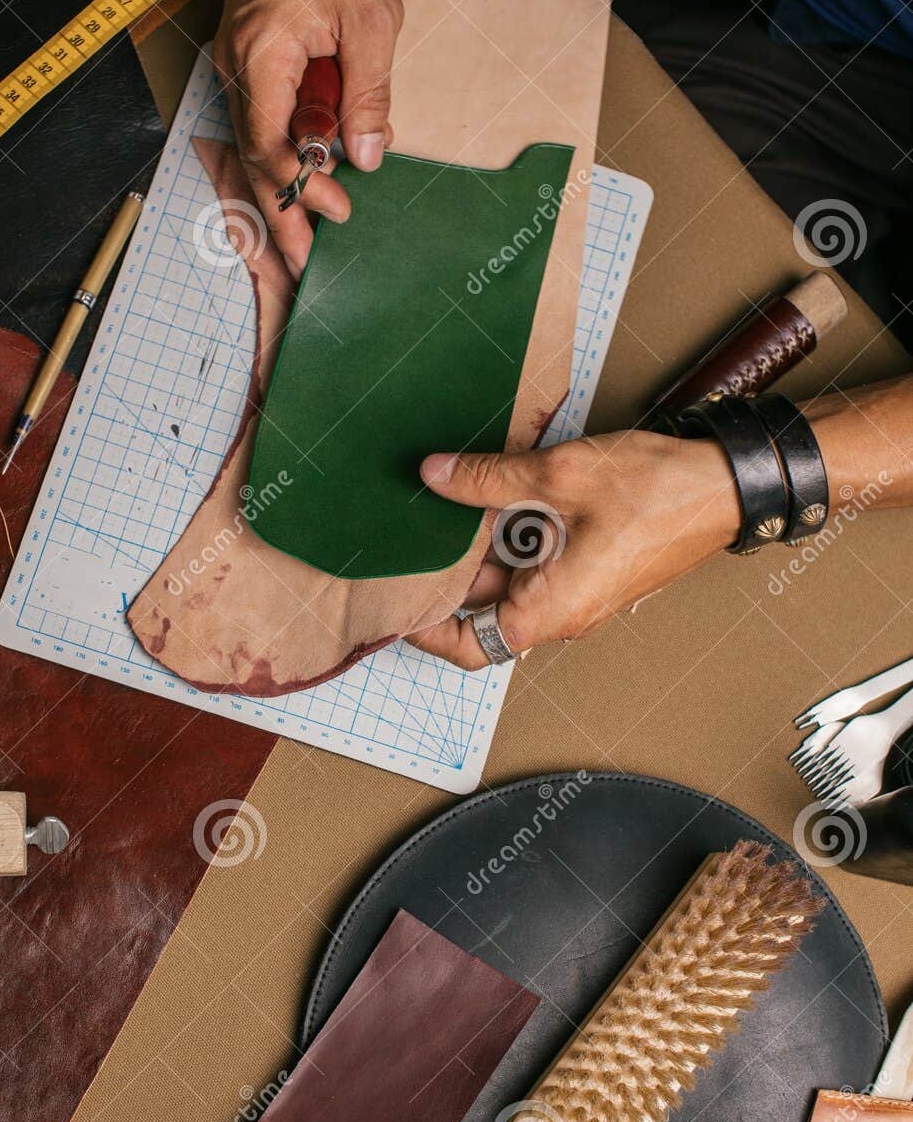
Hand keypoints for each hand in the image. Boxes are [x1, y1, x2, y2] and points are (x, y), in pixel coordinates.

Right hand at [213, 0, 402, 276]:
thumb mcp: (371, 18)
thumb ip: (368, 92)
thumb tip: (367, 155)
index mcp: (262, 54)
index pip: (270, 146)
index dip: (301, 190)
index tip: (336, 214)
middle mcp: (237, 63)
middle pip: (253, 158)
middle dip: (279, 215)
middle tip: (302, 265)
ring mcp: (237, 61)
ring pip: (253, 143)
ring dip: (279, 192)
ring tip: (301, 241)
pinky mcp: (248, 58)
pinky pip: (259, 119)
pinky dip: (279, 157)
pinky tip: (300, 185)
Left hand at [409, 431, 740, 667]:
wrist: (726, 483)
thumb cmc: (660, 492)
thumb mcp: (560, 476)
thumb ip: (489, 480)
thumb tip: (434, 476)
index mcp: (552, 610)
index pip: (470, 646)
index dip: (426, 629)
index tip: (394, 598)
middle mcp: (562, 610)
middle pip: (482, 603)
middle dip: (446, 565)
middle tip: (405, 528)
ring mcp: (576, 587)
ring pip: (508, 573)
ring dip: (480, 539)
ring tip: (443, 497)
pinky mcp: (587, 563)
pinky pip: (535, 556)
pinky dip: (510, 529)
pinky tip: (492, 488)